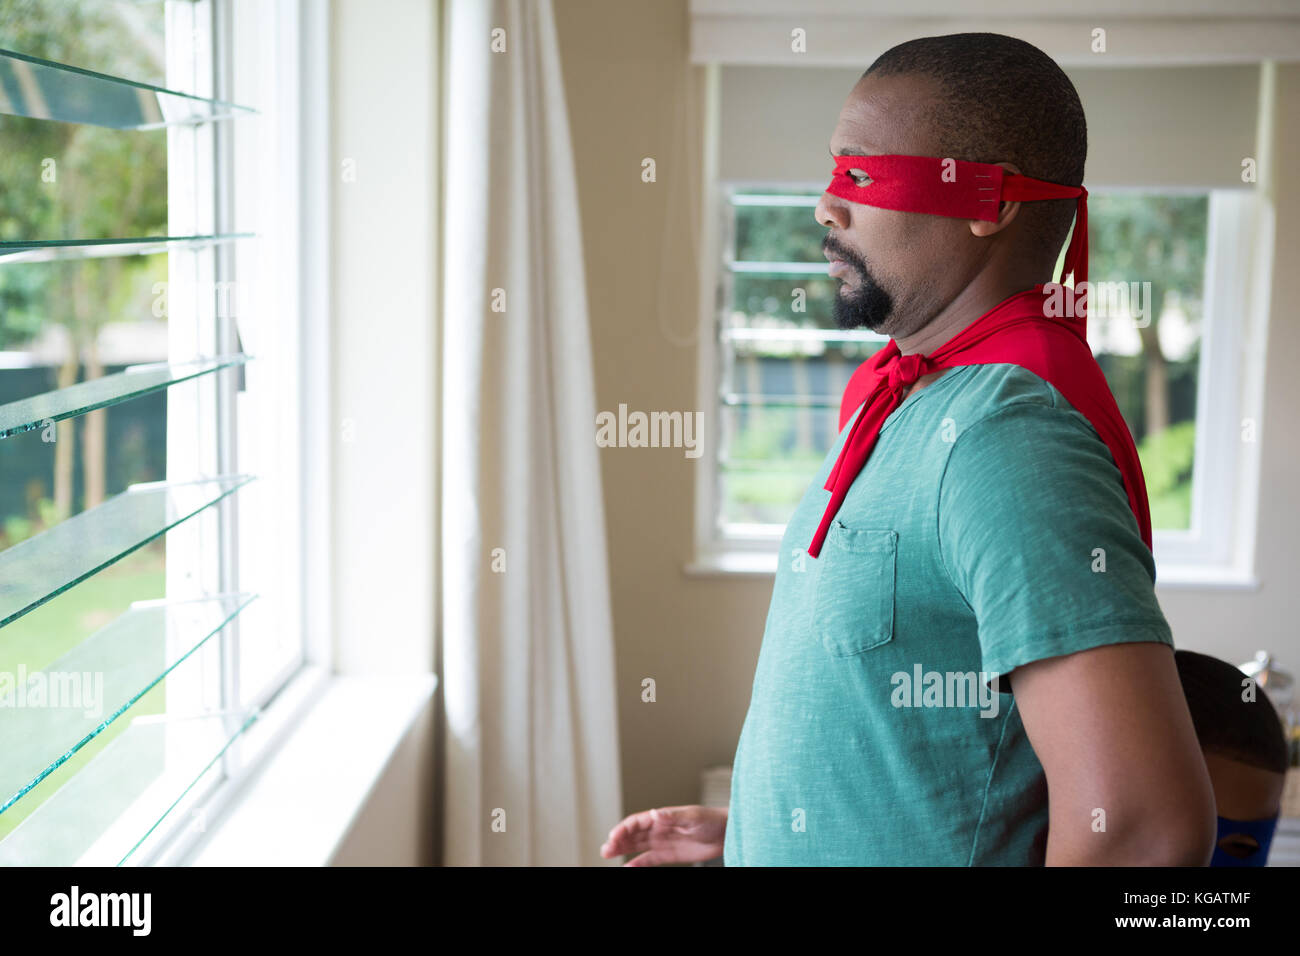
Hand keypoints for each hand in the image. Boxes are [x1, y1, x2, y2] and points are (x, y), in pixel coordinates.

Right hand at [600, 805, 727, 865]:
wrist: (726, 833)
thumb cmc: (711, 819)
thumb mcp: (693, 816)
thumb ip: (673, 816)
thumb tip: (655, 812)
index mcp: (662, 816)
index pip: (636, 821)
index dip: (623, 828)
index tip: (613, 837)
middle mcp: (658, 828)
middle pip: (632, 834)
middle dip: (617, 840)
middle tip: (605, 850)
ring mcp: (662, 842)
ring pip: (636, 846)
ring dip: (622, 850)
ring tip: (607, 855)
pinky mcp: (668, 855)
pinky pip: (648, 860)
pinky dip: (636, 864)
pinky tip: (627, 869)